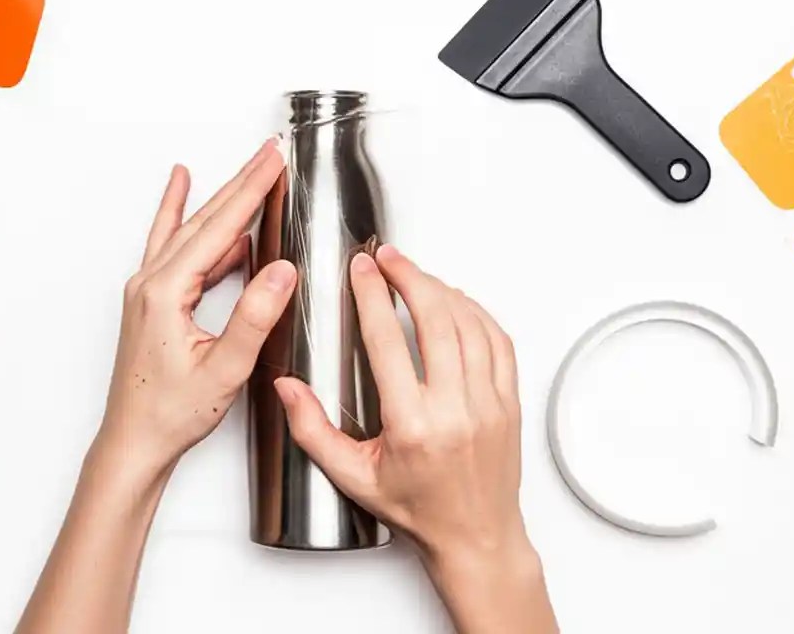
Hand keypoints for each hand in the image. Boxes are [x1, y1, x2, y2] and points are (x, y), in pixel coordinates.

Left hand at [99, 140, 296, 472]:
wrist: (133, 443)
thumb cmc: (169, 413)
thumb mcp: (223, 368)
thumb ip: (254, 316)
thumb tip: (281, 270)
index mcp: (164, 292)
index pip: (219, 228)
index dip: (251, 190)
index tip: (273, 160)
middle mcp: (149, 284)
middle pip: (202, 220)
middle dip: (239, 184)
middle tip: (267, 153)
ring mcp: (147, 293)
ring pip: (189, 234)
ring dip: (221, 204)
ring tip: (248, 176)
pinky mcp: (151, 304)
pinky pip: (175, 252)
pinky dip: (197, 230)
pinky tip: (217, 226)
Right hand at [274, 245, 556, 632]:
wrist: (476, 537)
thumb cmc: (417, 510)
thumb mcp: (352, 477)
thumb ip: (312, 430)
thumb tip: (284, 386)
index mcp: (413, 425)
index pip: (388, 340)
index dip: (373, 295)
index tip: (362, 269)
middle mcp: (456, 409)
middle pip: (435, 318)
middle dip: (409, 277)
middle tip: (387, 257)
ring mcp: (489, 403)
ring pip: (470, 323)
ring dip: (441, 290)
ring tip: (415, 275)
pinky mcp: (509, 401)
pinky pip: (499, 341)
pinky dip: (476, 312)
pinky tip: (455, 302)